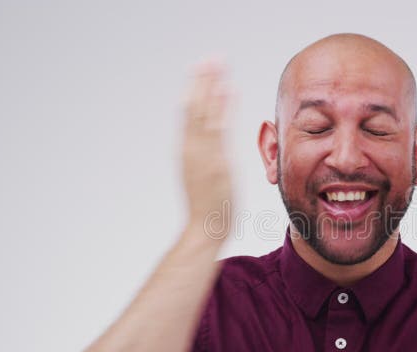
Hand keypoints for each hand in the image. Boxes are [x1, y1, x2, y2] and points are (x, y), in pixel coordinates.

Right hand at [181, 60, 232, 237]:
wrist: (204, 229)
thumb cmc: (208, 205)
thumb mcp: (203, 174)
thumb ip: (207, 154)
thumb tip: (215, 137)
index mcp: (186, 149)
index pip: (188, 112)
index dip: (195, 89)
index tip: (201, 69)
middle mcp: (191, 148)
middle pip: (194, 105)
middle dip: (202, 79)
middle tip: (211, 57)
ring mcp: (203, 154)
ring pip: (204, 111)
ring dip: (212, 85)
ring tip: (219, 63)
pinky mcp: (217, 161)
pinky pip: (220, 128)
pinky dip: (223, 107)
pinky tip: (229, 89)